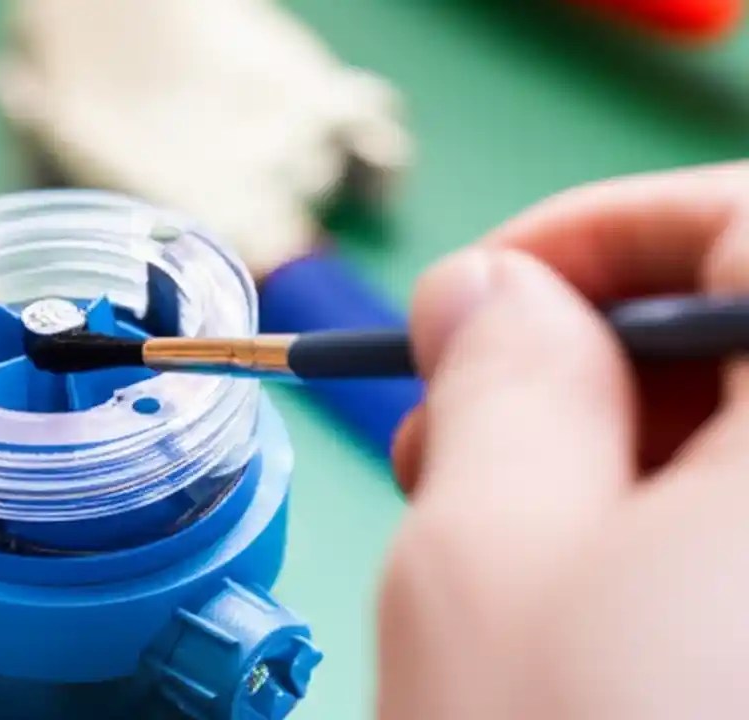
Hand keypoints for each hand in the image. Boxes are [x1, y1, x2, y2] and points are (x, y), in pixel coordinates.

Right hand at [380, 162, 748, 718]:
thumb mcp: (488, 552)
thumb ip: (499, 377)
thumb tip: (487, 292)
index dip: (602, 232)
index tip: (485, 288)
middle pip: (743, 332)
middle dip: (587, 353)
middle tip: (457, 420)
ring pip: (737, 432)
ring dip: (607, 444)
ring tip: (487, 520)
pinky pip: (735, 530)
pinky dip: (657, 522)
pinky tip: (567, 579)